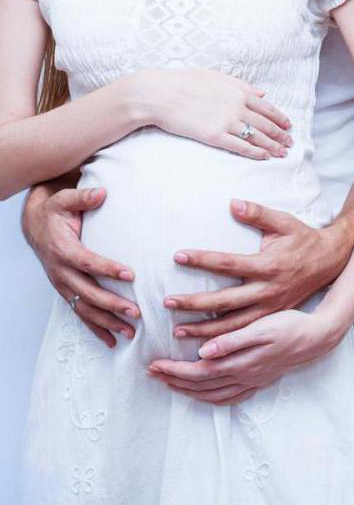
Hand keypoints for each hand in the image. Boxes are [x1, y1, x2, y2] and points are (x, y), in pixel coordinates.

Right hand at [22, 187, 139, 346]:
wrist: (37, 225)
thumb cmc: (57, 212)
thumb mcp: (65, 199)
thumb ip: (83, 197)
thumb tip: (102, 192)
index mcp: (63, 249)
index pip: (87, 261)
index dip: (108, 268)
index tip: (131, 275)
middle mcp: (61, 271)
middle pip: (88, 292)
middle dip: (112, 304)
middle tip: (136, 312)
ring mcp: (63, 285)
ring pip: (85, 308)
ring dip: (107, 322)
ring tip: (131, 331)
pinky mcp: (67, 292)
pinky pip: (81, 314)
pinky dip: (96, 329)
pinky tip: (113, 341)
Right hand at [132, 68, 293, 159]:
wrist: (159, 93)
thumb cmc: (183, 82)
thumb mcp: (215, 76)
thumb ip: (241, 84)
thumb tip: (262, 92)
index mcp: (238, 90)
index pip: (267, 108)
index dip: (280, 118)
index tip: (289, 126)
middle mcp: (237, 106)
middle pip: (266, 124)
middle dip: (281, 135)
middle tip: (291, 143)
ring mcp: (227, 122)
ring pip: (258, 137)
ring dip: (273, 146)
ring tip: (283, 154)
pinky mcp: (215, 136)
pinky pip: (241, 147)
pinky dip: (256, 153)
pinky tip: (265, 157)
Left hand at [149, 309, 343, 404]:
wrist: (317, 336)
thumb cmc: (289, 326)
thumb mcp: (261, 327)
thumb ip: (231, 341)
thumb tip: (204, 352)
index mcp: (242, 363)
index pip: (199, 372)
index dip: (174, 371)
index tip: (154, 364)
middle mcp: (245, 376)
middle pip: (202, 386)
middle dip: (175, 380)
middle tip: (153, 372)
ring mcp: (253, 381)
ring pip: (214, 394)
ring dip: (189, 391)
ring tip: (171, 383)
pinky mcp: (260, 380)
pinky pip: (230, 397)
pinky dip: (212, 398)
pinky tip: (205, 394)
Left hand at [162, 199, 353, 338]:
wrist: (330, 261)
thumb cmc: (303, 239)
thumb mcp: (284, 222)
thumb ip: (258, 213)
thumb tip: (232, 204)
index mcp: (268, 265)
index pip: (228, 263)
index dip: (202, 260)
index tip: (177, 256)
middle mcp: (267, 290)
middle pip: (225, 300)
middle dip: (195, 303)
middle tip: (167, 302)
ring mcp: (270, 307)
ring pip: (233, 324)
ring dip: (204, 329)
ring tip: (177, 331)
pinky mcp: (271, 317)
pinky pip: (244, 332)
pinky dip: (224, 339)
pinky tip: (203, 344)